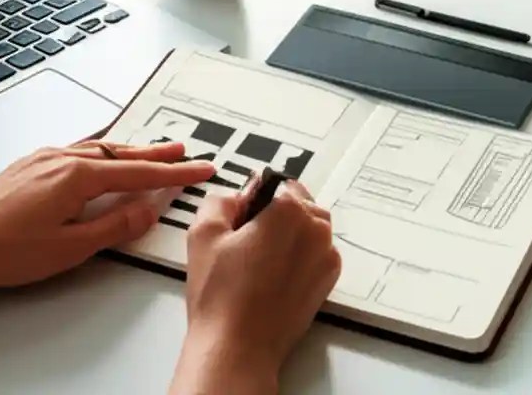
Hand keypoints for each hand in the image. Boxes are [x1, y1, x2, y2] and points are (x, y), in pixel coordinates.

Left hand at [0, 142, 213, 291]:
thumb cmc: (2, 251)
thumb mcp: (69, 249)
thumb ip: (113, 228)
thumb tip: (145, 211)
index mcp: (76, 177)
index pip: (139, 174)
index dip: (174, 174)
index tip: (200, 169)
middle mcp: (61, 159)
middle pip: (120, 153)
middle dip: (155, 153)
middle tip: (183, 151)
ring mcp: (42, 159)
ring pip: (98, 148)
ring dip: (128, 151)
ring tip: (149, 152)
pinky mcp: (27, 166)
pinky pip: (76, 149)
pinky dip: (99, 151)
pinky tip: (98, 157)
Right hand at [170, 181, 340, 393]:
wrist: (237, 346)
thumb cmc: (221, 295)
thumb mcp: (203, 232)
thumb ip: (220, 200)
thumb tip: (236, 196)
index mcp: (290, 210)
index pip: (276, 184)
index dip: (253, 197)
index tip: (239, 216)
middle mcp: (317, 229)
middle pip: (298, 203)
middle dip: (275, 212)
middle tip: (246, 238)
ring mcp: (327, 256)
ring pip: (310, 228)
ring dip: (290, 233)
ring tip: (259, 259)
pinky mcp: (328, 281)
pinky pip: (316, 253)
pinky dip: (299, 255)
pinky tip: (273, 274)